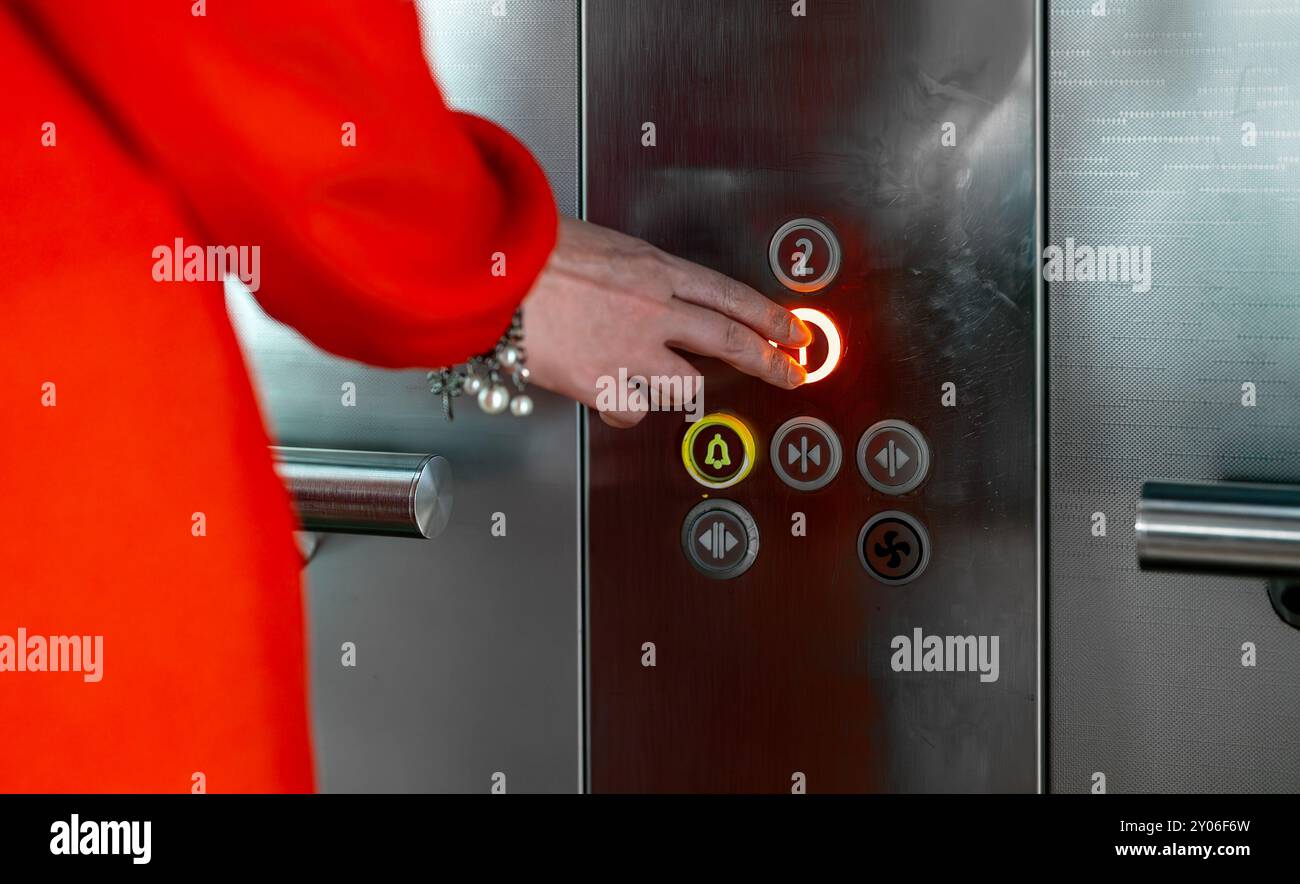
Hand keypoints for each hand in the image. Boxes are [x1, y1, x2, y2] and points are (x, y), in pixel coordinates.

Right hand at [523, 216, 811, 426]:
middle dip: (771, 363)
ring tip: (649, 377)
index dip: (771, 319)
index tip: (795, 333)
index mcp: (656, 269)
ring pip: (687, 388)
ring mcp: (631, 349)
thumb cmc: (535, 252)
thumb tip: (666, 299)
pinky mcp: (603, 384)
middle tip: (792, 374)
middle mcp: (654, 310)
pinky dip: (623, 407)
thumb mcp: (606, 248)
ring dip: (675, 388)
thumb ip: (643, 277)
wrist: (492, 270)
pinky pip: (633, 411)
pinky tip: (606, 390)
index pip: (732, 297)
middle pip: (731, 342)